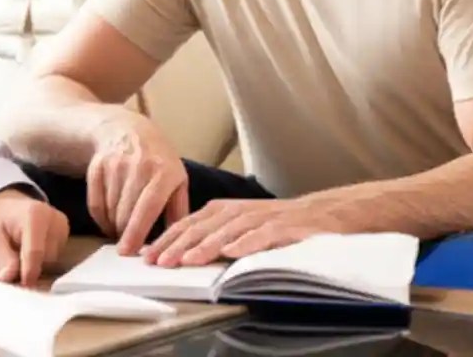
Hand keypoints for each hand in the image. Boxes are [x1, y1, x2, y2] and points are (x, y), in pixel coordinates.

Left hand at [0, 188, 69, 286]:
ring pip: (51, 261)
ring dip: (35, 266)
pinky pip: (55, 258)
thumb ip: (3, 259)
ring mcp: (63, 226)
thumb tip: (9, 278)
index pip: (35, 251)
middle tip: (10, 269)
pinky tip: (31, 252)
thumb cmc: (0, 223)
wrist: (11, 207)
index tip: (23, 287)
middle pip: (44, 259)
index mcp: (34, 215)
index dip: (28, 273)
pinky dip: (42, 261)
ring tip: (20, 255)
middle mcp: (53, 219)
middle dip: (28, 269)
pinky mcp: (67, 233)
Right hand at [89, 109, 189, 254]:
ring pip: (110, 210)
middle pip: (126, 213)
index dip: (138, 232)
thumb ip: (179, 211)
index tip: (130, 252)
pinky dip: (101, 218)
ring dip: (115, 226)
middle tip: (129, 245)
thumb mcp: (178, 179)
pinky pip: (95, 203)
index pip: (148, 207)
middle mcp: (138, 166)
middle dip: (125, 234)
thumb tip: (177, 242)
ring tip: (123, 228)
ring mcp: (115, 165)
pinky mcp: (97, 166)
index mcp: (164, 172)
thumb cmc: (159, 160)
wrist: (128, 130)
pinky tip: (110, 220)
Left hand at [143, 198, 348, 266]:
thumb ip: (214, 233)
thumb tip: (178, 251)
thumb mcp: (241, 224)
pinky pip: (264, 235)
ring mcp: (263, 217)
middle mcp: (240, 210)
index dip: (167, 238)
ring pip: (230, 230)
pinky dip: (248, 242)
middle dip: (178, 244)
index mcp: (225, 209)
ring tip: (188, 259)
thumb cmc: (278, 223)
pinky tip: (233, 252)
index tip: (147, 255)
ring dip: (207, 245)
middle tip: (159, 261)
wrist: (324, 212)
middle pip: (204, 226)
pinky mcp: (287, 227)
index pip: (189, 223)